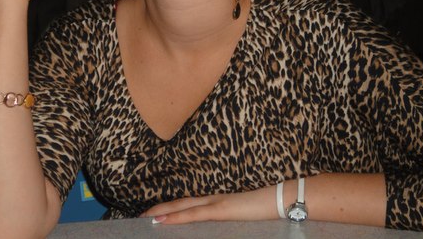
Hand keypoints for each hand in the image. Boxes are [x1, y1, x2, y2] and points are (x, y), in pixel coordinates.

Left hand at [141, 189, 275, 224]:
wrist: (281, 200)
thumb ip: (229, 217)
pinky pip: (194, 214)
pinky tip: (164, 220)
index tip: (155, 214)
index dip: (171, 208)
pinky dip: (177, 217)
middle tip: (142, 216)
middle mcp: (213, 200)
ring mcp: (216, 203)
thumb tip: (220, 223)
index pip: (189, 204)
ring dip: (163, 212)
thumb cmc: (266, 209)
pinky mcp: (221, 209)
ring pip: (183, 207)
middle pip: (181, 203)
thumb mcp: (243, 217)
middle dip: (160, 209)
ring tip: (146, 218)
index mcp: (217, 201)